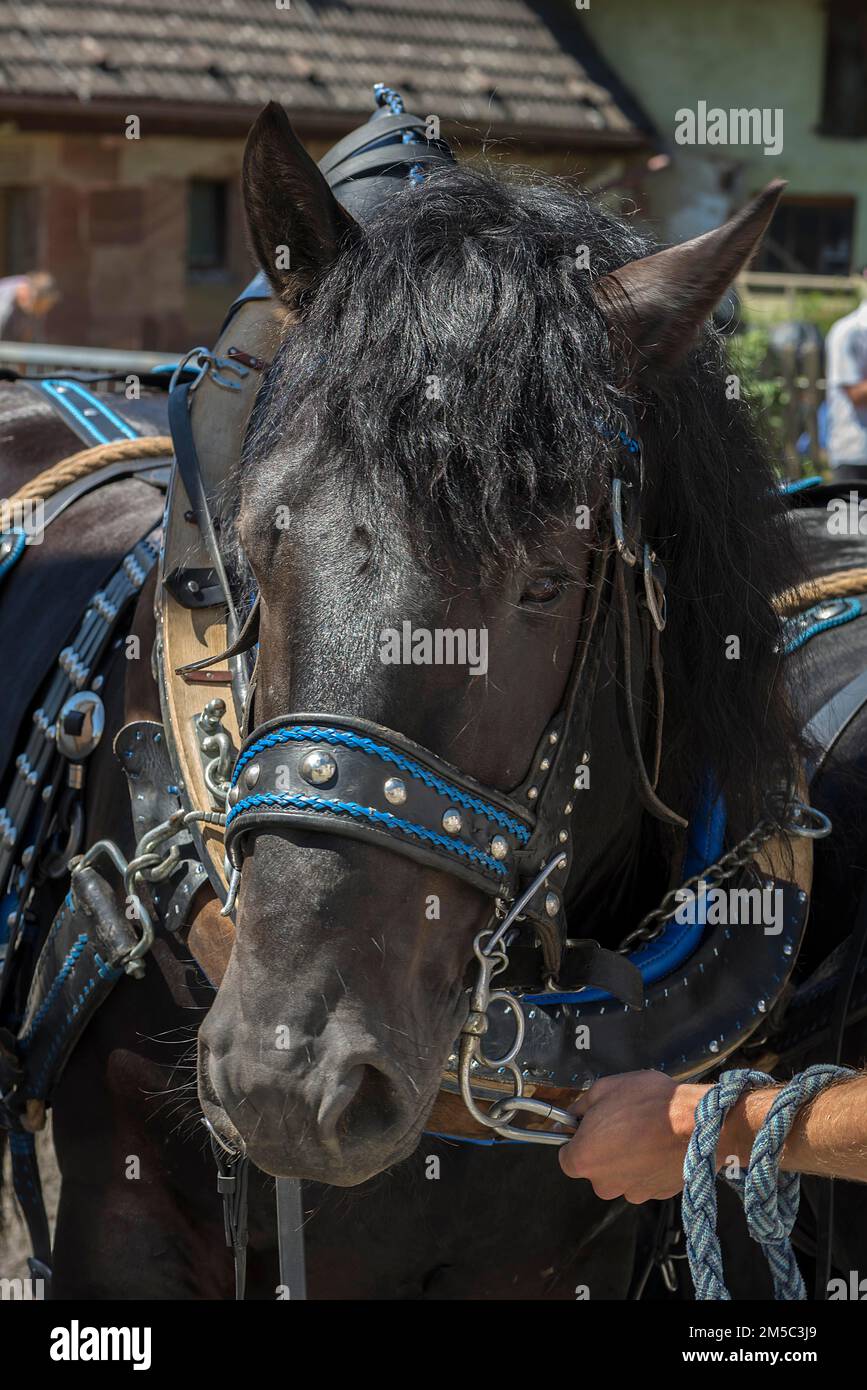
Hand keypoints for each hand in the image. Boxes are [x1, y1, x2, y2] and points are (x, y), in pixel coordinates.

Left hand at [558, 1070, 712, 1202]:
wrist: (696, 1123)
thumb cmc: (647, 1102)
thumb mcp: (605, 1089)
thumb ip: (581, 1105)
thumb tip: (573, 1115)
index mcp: (584, 1159)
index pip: (567, 1157)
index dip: (578, 1140)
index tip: (590, 1127)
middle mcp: (604, 1184)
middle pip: (596, 1168)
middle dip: (605, 1149)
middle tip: (622, 1124)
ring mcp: (632, 1192)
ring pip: (622, 1174)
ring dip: (629, 1158)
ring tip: (646, 1132)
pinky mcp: (657, 1195)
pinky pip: (645, 1178)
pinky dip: (649, 1165)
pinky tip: (660, 1144)